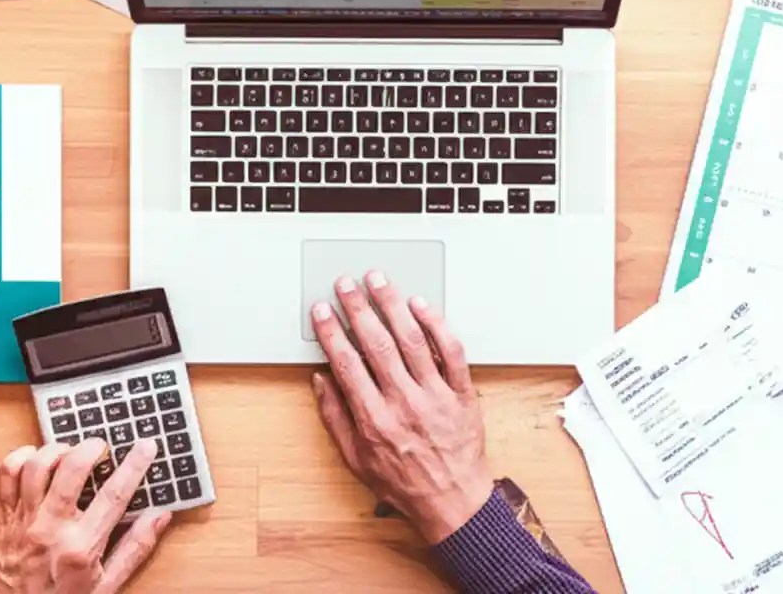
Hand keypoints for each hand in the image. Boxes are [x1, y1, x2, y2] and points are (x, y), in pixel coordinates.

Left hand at [0, 438, 170, 592]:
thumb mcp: (104, 586)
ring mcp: (23, 520)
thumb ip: (134, 550)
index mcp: (81, 546)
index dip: (134, 465)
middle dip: (91, 447)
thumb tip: (159, 518)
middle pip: (72, 469)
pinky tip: (36, 458)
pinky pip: (7, 474)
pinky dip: (21, 457)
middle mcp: (51, 528)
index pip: (114, 495)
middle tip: (101, 445)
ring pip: (38, 466)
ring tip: (69, 451)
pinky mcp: (2, 516)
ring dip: (57, 450)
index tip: (146, 446)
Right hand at [310, 270, 492, 544]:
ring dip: (393, 305)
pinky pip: (451, 351)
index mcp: (374, 419)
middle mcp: (404, 402)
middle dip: (358, 308)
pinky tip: (421, 305)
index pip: (347, 363)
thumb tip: (321, 380)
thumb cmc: (405, 483)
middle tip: (346, 284)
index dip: (331, 332)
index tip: (321, 311)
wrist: (454, 502)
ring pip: (413, 339)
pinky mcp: (461, 393)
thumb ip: (335, 417)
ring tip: (379, 281)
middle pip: (377, 343)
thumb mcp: (356, 460)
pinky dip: (437, 325)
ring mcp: (435, 395)